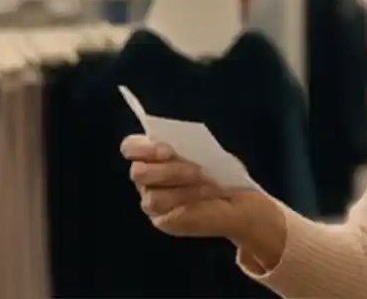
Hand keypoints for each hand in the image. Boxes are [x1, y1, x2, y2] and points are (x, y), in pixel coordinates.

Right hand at [121, 134, 283, 259]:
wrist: (236, 195)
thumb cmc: (218, 167)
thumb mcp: (208, 152)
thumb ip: (190, 147)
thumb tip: (184, 145)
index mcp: (150, 153)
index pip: (130, 147)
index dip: (143, 147)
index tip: (168, 150)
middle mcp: (145, 178)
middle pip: (138, 173)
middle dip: (167, 171)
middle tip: (196, 170)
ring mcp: (151, 201)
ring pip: (152, 198)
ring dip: (182, 190)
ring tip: (208, 186)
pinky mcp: (164, 221)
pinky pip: (167, 216)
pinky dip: (190, 204)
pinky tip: (208, 198)